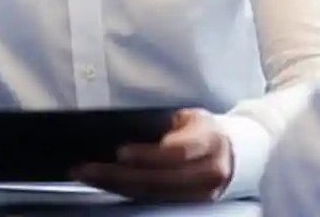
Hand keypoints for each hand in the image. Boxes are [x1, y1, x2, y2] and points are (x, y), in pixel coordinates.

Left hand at [72, 108, 232, 202]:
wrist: (232, 152)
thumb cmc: (203, 129)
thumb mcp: (188, 116)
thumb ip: (163, 125)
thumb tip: (122, 126)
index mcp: (209, 140)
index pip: (176, 152)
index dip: (147, 155)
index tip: (119, 151)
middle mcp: (208, 170)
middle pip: (158, 178)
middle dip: (117, 175)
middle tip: (86, 168)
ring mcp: (201, 192)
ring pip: (152, 193)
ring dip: (115, 185)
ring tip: (87, 175)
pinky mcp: (191, 204)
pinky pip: (153, 199)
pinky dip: (126, 191)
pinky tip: (105, 184)